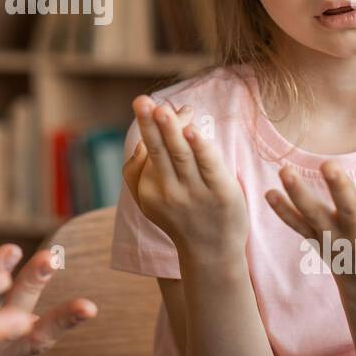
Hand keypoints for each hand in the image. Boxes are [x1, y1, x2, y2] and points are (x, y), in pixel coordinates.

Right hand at [121, 95, 248, 259]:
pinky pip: (209, 166)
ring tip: (162, 110)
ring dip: (171, 131)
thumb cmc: (179, 218)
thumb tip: (136, 142)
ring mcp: (196, 193)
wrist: (211, 254)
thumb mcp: (147, 202)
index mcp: (149, 190)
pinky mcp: (222, 194)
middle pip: (158, 152)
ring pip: (181, 156)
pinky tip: (191, 131)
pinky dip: (200, 148)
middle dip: (149, 125)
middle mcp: (169, 191)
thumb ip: (133, 173)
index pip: (148, 152)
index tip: (152, 104)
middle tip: (141, 101)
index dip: (151, 126)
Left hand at [265, 151, 355, 289]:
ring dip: (298, 195)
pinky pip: (297, 226)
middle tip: (328, 164)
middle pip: (348, 210)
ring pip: (314, 217)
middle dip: (339, 188)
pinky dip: (283, 212)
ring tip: (284, 171)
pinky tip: (268, 193)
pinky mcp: (316, 242)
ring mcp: (334, 240)